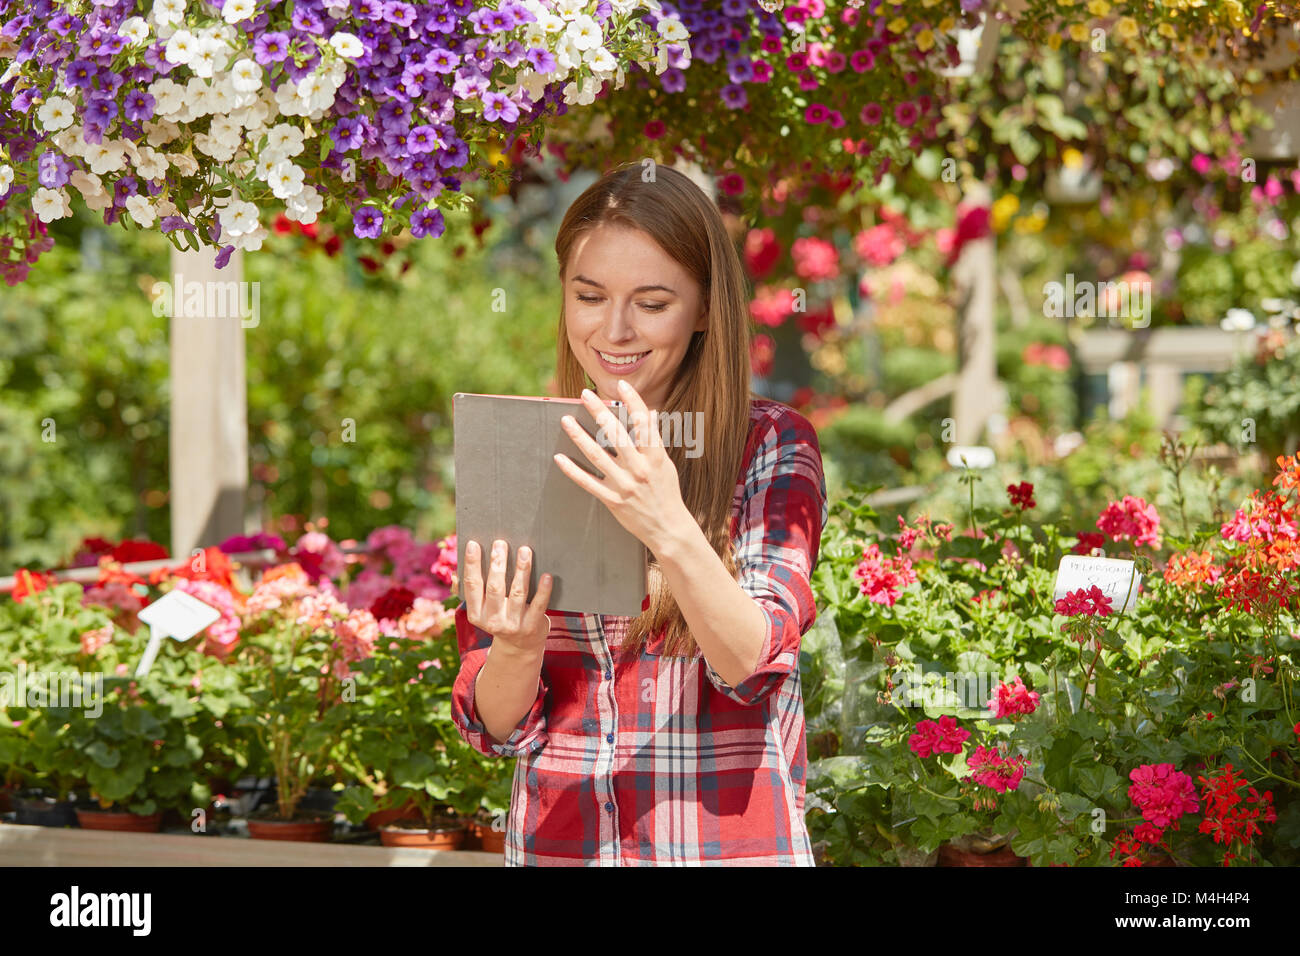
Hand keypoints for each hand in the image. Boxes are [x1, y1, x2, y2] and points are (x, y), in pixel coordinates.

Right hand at [462, 539, 552, 657]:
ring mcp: (513, 625)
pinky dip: (543, 590)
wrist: (520, 647)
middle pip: (494, 587)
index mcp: (476, 614)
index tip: (473, 544)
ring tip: (524, 551)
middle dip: (497, 564)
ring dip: (521, 570)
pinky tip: (547, 575)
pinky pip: (539, 605)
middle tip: (500, 543)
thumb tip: (455, 573)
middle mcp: (493, 620)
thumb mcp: (481, 610)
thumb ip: (469, 592)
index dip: (471, 564)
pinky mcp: (532, 626)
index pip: (472, 585)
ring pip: (517, 593)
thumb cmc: (500, 617)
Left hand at [553, 380, 692, 554]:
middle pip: (615, 434)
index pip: (643, 422)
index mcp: (655, 457)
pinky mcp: (612, 500)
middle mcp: (639, 468)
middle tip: (585, 394)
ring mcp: (624, 485)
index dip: (632, 401)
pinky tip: (559, 458)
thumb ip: (654, 439)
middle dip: (599, 412)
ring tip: (565, 420)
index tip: (621, 385)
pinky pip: (588, 482)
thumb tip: (650, 413)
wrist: (668, 529)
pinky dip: (572, 470)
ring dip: (579, 436)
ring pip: (597, 455)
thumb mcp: (666, 464)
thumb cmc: (667, 493)